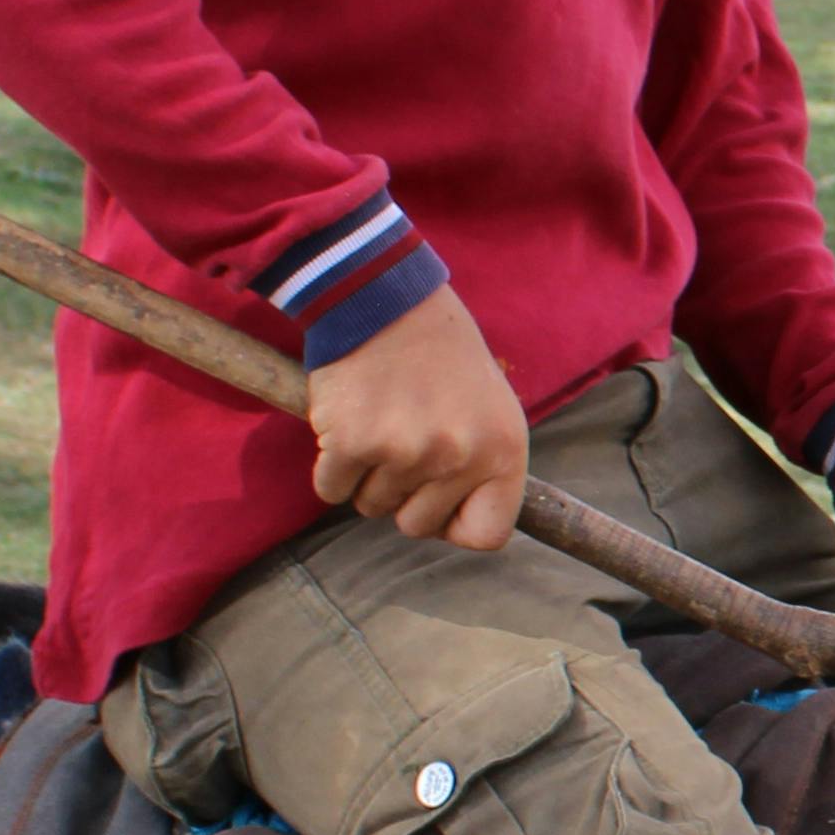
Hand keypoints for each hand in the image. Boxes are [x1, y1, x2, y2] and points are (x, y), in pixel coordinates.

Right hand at [308, 303, 527, 545]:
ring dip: (366, 475)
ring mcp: (407, 451)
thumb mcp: (491, 408)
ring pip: (370, 506)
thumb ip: (485, 466)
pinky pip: (330, 490)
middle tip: (400, 442)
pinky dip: (330, 467)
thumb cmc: (439, 354)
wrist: (385, 299)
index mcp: (504, 450)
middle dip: (400, 495)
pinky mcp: (354, 443)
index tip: (438, 501)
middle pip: (416, 526)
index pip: (488, 535)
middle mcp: (461, 456)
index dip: (455, 524)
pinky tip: (347, 422)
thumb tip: (465, 525)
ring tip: (379, 420)